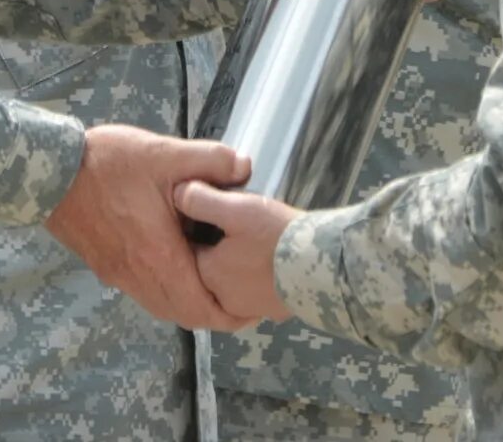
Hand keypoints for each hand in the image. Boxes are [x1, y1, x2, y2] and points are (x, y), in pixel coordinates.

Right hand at [46, 126, 254, 330]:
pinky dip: (167, 290)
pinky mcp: (106, 266)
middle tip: (238, 296)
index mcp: (160, 258)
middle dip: (214, 312)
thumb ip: (210, 161)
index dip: (231, 313)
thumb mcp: (164, 154)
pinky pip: (144, 292)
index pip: (201, 308)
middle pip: (183, 314)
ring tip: (212, 281)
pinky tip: (176, 262)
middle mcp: (139, 277)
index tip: (253, 305)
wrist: (51, 173)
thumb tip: (245, 168)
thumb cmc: (107, 164)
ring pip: (162, 306)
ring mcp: (120, 275)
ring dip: (189, 302)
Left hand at [175, 181, 295, 322]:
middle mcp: (221, 297)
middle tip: (237, 222)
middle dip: (217, 244)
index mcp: (207, 273)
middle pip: (209, 263)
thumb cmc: (276, 237)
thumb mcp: (237, 210)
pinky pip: (252, 289)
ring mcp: (246, 308)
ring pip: (231, 278)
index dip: (197, 224)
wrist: (324, 267)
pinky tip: (269, 257)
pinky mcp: (270, 311)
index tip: (213, 209)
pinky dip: (255, 275)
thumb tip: (178, 193)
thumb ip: (202, 200)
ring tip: (255, 237)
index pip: (188, 246)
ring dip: (236, 261)